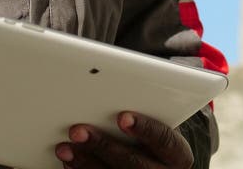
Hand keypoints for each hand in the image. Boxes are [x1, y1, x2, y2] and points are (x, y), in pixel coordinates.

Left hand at [55, 112, 193, 167]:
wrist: (154, 159)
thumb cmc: (148, 129)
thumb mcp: (153, 118)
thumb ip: (140, 106)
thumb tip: (105, 83)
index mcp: (177, 153)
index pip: (165, 140)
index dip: (144, 128)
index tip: (122, 117)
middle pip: (136, 165)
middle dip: (104, 146)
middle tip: (78, 130)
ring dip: (87, 162)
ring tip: (66, 147)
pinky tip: (69, 161)